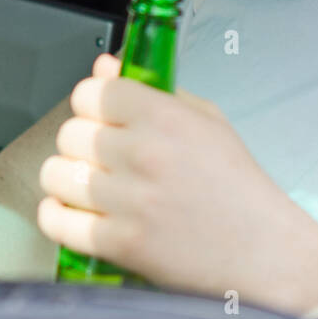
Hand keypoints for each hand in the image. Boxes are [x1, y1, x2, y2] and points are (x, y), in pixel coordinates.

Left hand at [37, 54, 317, 313]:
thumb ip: (154, 91)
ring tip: (90, 187)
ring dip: (68, 179)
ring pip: (55, 174)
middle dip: (82, 143)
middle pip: (69, 132)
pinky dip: (57, 217)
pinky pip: (56, 222)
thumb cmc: (238, 187)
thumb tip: (104, 67)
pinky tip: (76, 214)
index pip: (91, 92)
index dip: (94, 104)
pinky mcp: (119, 244)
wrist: (262, 251)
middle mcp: (143, 154)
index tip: (104, 116)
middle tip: (103, 157)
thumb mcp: (209, 123)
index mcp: (166, 117)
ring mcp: (128, 201)